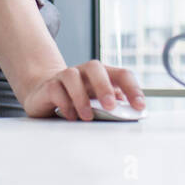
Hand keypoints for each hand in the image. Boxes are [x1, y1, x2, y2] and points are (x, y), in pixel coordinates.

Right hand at [20, 61, 146, 119]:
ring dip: (81, 98)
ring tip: (87, 117)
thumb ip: (113, 107)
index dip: (132, 89)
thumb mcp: (98, 104)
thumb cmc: (77, 99)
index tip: (139, 106)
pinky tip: (70, 116)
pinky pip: (55, 90)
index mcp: (101, 74)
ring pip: (72, 76)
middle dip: (104, 87)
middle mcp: (83, 72)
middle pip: (95, 68)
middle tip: (111, 106)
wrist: (45, 94)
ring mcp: (64, 76)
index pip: (121, 74)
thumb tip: (128, 115)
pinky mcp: (49, 87)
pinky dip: (64, 104)